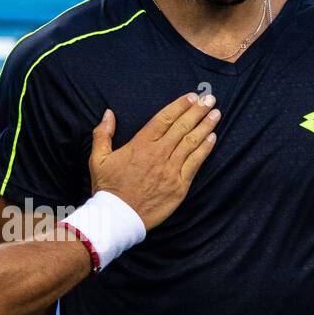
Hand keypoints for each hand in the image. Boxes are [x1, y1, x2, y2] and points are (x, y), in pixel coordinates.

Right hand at [88, 92, 219, 230]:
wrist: (118, 217)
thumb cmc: (108, 188)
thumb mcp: (98, 159)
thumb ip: (103, 134)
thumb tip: (108, 113)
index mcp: (140, 144)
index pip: (164, 118)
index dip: (180, 105)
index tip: (191, 96)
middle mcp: (158, 153)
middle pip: (182, 126)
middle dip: (197, 111)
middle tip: (209, 99)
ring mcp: (171, 170)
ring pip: (192, 142)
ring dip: (205, 126)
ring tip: (216, 114)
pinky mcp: (179, 186)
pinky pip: (195, 163)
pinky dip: (205, 149)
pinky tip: (213, 138)